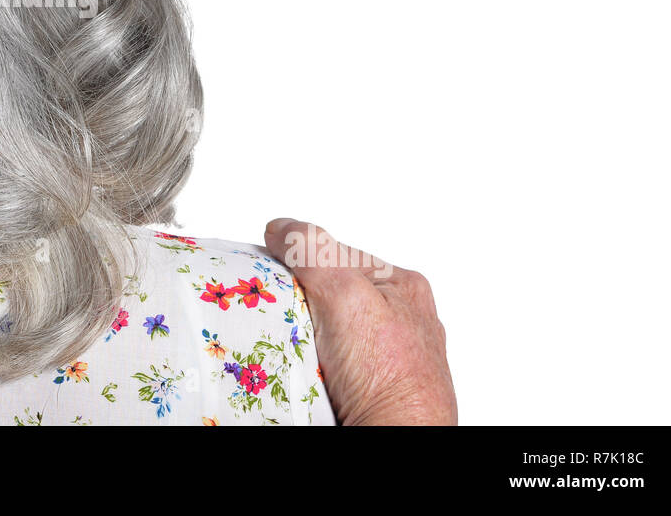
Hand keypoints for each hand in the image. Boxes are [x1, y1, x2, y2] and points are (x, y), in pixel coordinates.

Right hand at [264, 218, 456, 425]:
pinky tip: (297, 371)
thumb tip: (280, 226)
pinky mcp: (362, 391)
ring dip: (295, 339)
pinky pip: (319, 366)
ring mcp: (379, 360)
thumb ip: (313, 251)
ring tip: (287, 347)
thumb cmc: (389, 379)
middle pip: (323, 294)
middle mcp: (395, 322)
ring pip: (318, 332)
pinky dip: (301, 367)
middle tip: (278, 315)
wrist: (396, 445)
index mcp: (402, 286)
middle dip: (296, 302)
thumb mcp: (347, 293)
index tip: (268, 270)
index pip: (333, 253)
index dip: (296, 259)